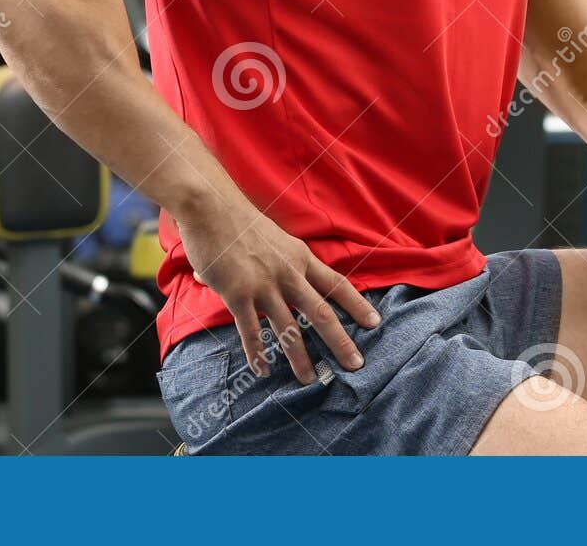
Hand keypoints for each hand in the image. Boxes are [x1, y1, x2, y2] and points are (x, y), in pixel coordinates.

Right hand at [177, 191, 380, 382]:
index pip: (336, 283)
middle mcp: (288, 273)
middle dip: (340, 341)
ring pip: (288, 328)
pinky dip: (257, 353)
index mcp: (300, 257)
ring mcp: (263, 285)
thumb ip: (274, 262)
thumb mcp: (273, 238)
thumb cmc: (239, 221)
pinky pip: (251, 331)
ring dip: (300, 358)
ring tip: (309, 379)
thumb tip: (265, 278)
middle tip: (356, 364)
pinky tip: (262, 370)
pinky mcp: (238, 294)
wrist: (211, 208)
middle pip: (321, 312)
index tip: (375, 322)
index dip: (357, 304)